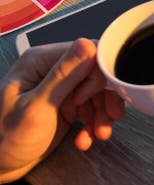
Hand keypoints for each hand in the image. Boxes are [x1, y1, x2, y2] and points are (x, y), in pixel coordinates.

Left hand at [0, 39, 124, 182]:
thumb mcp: (37, 107)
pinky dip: (93, 124)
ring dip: (102, 115)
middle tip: (111, 118)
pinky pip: (91, 109)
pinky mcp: (66, 106)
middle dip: (105, 98)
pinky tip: (85, 139)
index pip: (86, 53)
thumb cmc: (4, 138)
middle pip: (96, 74)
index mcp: (40, 62)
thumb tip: (88, 44)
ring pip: (97, 93)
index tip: (99, 97)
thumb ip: (64, 76)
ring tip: (100, 134)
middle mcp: (52, 71)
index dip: (99, 74)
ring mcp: (60, 89)